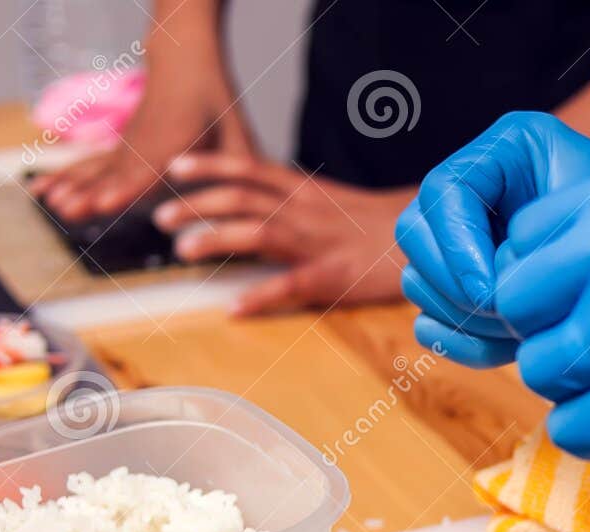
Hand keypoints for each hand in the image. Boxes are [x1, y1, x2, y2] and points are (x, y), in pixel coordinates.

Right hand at [29, 74, 251, 220]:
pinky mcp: (118, 148)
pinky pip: (86, 164)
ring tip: (49, 204)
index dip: (125, 189)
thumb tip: (258, 206)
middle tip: (68, 211)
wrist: (184, 58)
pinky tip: (39, 189)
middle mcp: (145, 146)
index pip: (146, 171)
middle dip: (89, 194)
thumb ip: (240, 171)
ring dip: (70, 186)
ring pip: (93, 169)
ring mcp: (127, 146)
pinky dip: (62, 176)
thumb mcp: (237, 135)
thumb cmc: (215, 101)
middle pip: (112, 174)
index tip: (105, 204)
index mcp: (175, 144)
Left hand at [153, 153, 409, 313]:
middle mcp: (305, 211)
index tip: (174, 165)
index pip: (249, 168)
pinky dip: (260, 296)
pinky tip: (234, 308)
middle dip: (197, 205)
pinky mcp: (334, 277)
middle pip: (242, 197)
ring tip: (183, 250)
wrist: (429, 239)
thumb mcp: (333, 203)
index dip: (210, 165)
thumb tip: (258, 200)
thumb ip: (295, 201)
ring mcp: (319, 243)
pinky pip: (291, 285)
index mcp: (305, 191)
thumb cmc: (381, 227)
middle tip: (160, 217)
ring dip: (217, 239)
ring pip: (258, 232)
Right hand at [394, 111, 589, 364]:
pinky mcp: (461, 292)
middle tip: (508, 319)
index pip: (445, 190)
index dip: (459, 246)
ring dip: (464, 319)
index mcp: (506, 151)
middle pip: (415, 232)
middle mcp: (473, 190)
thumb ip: (542, 243)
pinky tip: (507, 348)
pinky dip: (461, 342)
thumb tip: (487, 296)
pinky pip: (429, 322)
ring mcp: (460, 243)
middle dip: (456, 287)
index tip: (494, 295)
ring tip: (524, 332)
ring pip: (417, 281)